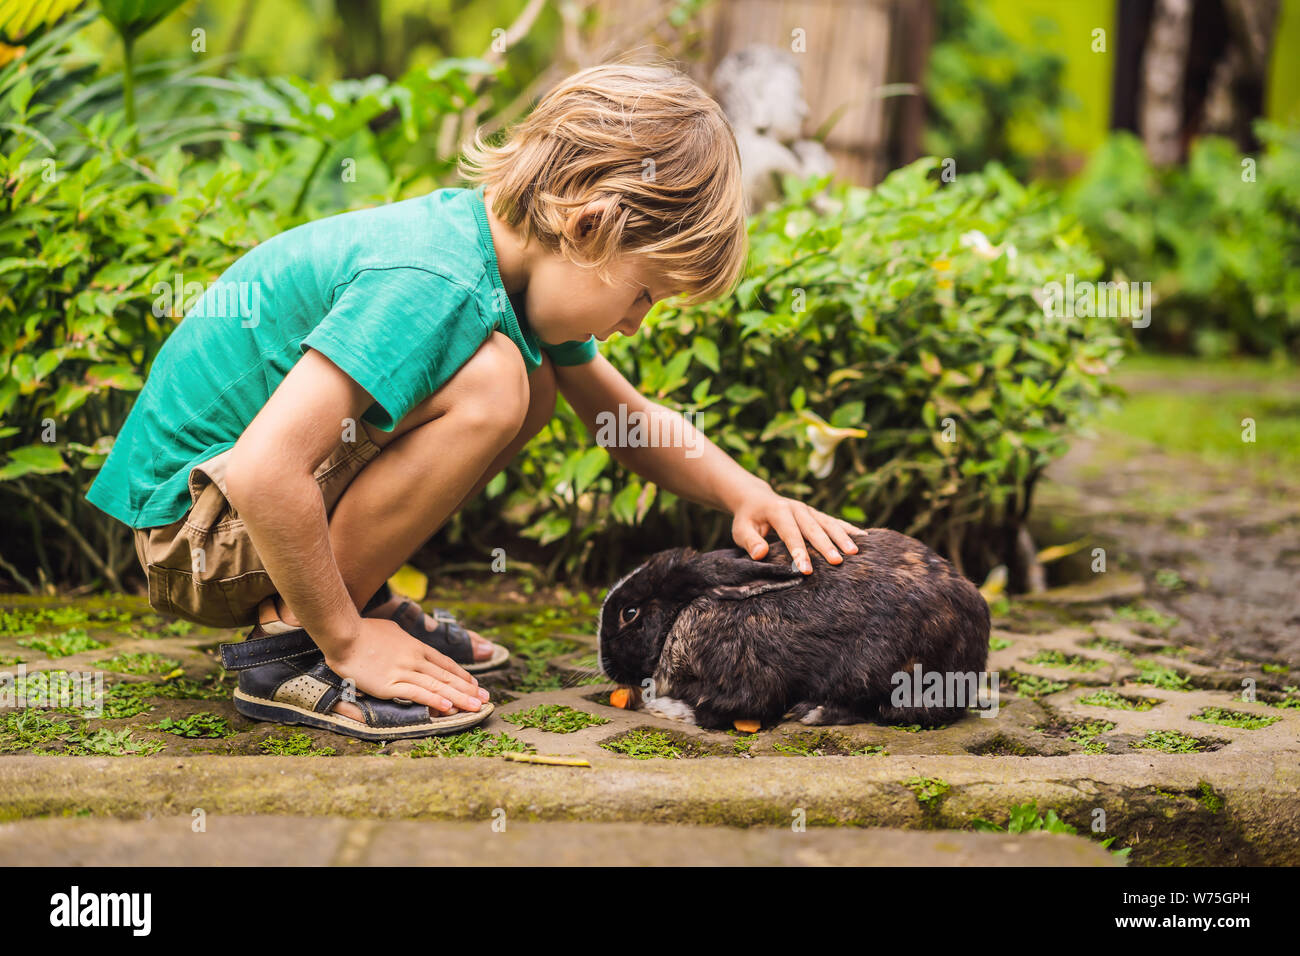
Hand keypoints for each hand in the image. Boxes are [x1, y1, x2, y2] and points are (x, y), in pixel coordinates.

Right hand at [324, 618, 489, 714]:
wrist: (344, 634)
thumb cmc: (364, 631)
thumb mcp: (392, 631)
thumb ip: (404, 641)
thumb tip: (409, 645)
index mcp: (416, 646)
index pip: (445, 664)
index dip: (462, 675)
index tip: (475, 684)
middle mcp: (415, 659)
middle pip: (447, 676)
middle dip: (468, 690)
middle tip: (486, 699)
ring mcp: (404, 671)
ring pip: (437, 687)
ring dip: (459, 698)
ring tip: (476, 707)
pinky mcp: (390, 684)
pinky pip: (417, 694)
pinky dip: (434, 701)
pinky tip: (448, 708)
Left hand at [730, 487, 865, 573]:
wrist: (756, 499)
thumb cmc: (748, 519)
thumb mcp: (741, 530)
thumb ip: (750, 541)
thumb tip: (760, 554)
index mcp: (778, 510)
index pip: (790, 533)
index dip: (798, 552)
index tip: (806, 570)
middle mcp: (797, 508)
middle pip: (813, 528)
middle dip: (826, 545)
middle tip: (838, 562)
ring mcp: (809, 510)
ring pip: (828, 523)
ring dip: (842, 537)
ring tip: (856, 552)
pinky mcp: (817, 514)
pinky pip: (835, 521)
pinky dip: (849, 529)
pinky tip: (864, 538)